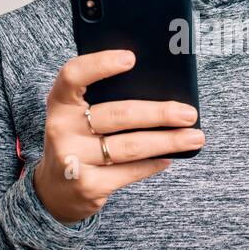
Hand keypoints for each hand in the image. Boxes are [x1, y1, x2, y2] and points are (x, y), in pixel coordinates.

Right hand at [32, 49, 205, 224]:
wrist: (55, 191)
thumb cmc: (78, 141)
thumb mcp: (78, 117)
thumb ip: (102, 100)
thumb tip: (159, 90)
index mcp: (59, 103)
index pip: (74, 75)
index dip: (101, 64)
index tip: (131, 58)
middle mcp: (61, 129)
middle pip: (119, 114)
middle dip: (160, 114)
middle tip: (189, 113)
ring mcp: (73, 159)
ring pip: (130, 146)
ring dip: (168, 141)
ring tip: (194, 137)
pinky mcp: (88, 185)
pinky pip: (130, 171)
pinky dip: (153, 164)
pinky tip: (169, 157)